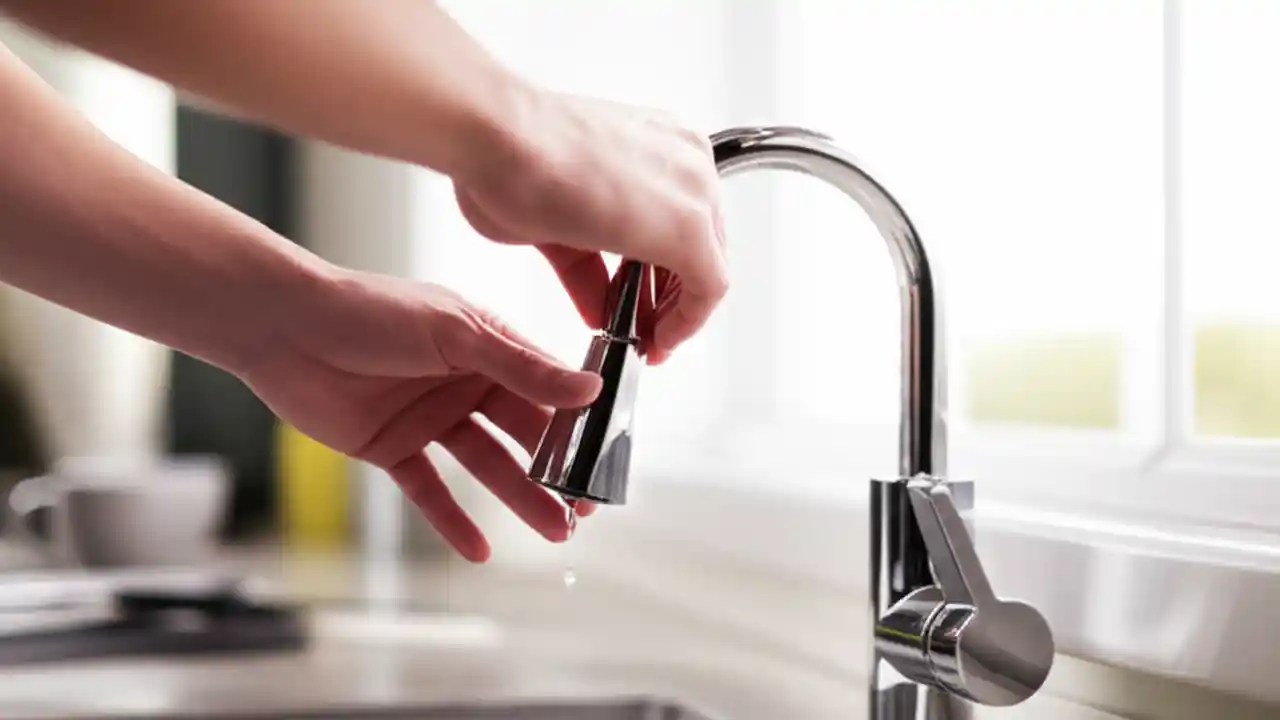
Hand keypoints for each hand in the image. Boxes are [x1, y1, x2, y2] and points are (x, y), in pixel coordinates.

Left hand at [238, 267, 600, 561]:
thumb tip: (589, 391)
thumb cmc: (370, 312)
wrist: (283, 328)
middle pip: (524, 433)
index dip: (580, 424)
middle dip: (557, 470)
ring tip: (557, 532)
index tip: (609, 459)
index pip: (548, 388)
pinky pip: (430, 490)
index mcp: (487, 346)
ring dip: (521, 497)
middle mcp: (464, 382)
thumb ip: (522, 369)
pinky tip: (481, 551)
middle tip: (587, 509)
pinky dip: (453, 521)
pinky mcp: (392, 447)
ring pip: (487, 464)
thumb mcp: (456, 335)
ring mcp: (429, 416)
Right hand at [453, 90, 727, 363]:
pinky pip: (709, 287)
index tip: (644, 301)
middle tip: (646, 329)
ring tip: (648, 341)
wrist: (494, 137)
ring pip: (707, 265)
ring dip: (678, 311)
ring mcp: (693, 189)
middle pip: (700, 243)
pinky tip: (659, 342)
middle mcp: (684, 159)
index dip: (665, 271)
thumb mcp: (557, 217)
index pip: (680, 218)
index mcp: (656, 142)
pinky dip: (686, 322)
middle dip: (671, 295)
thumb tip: (599, 305)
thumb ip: (589, 264)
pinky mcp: (689, 228)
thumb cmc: (509, 155)